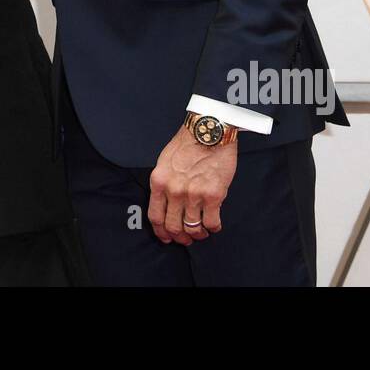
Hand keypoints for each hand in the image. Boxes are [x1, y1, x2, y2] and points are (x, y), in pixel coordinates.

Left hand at [147, 121, 236, 244]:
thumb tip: (166, 204)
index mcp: (159, 182)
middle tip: (186, 239)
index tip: (166, 237)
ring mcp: (193, 194)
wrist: (209, 131)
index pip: (155, 217)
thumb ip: (164, 184)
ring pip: (193, 228)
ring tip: (202, 231)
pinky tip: (214, 224)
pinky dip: (213, 228)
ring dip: (198, 234)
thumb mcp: (165, 162)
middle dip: (180, 237)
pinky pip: (212, 223)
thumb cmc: (188, 143)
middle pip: (173, 227)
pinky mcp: (213, 195)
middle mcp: (174, 191)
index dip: (161, 232)